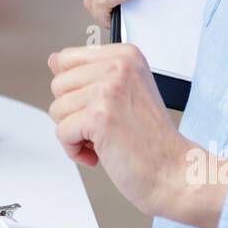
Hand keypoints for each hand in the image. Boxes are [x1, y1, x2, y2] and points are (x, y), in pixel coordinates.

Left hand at [47, 42, 226, 227]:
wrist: (174, 172)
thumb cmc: (151, 140)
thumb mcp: (126, 91)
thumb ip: (90, 74)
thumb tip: (53, 60)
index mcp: (125, 55)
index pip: (67, 59)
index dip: (76, 90)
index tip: (102, 105)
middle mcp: (118, 66)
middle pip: (58, 85)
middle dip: (74, 113)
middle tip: (107, 126)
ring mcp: (108, 89)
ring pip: (56, 110)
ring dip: (76, 133)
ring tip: (106, 139)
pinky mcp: (99, 116)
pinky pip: (62, 133)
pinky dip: (76, 150)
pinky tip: (102, 152)